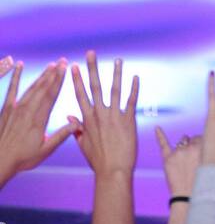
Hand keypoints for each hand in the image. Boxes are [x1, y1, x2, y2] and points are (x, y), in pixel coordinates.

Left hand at [0, 60, 72, 184]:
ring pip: (31, 88)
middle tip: (63, 61)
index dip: (59, 80)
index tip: (66, 68)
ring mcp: (16, 108)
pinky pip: (12, 89)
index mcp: (38, 120)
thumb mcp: (45, 150)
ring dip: (42, 75)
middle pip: (43, 88)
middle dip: (54, 74)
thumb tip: (76, 124)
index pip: (51, 95)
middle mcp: (27, 111)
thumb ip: (60, 136)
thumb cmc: (22, 158)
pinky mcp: (6, 109)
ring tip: (51, 65)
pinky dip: (15, 76)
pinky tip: (19, 65)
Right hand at [68, 51, 138, 179]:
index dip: (77, 79)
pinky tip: (135, 77)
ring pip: (114, 90)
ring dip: (116, 73)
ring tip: (117, 59)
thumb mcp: (83, 143)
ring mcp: (114, 116)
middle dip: (92, 68)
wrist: (113, 170)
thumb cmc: (98, 160)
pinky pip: (132, 101)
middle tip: (90, 53)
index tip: (73, 66)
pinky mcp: (128, 120)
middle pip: (95, 87)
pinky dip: (134, 89)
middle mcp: (99, 114)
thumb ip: (76, 129)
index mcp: (87, 119)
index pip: (80, 95)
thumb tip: (69, 117)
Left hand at [155, 129, 203, 197]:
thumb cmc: (203, 185)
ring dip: (183, 146)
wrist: (189, 200)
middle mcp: (189, 147)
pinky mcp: (167, 160)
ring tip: (185, 159)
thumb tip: (207, 146)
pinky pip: (163, 144)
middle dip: (193, 146)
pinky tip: (156, 128)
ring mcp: (177, 153)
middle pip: (192, 139)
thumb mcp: (211, 166)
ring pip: (181, 143)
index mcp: (203, 148)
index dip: (202, 145)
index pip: (202, 138)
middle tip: (195, 159)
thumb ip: (209, 154)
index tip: (203, 151)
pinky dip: (160, 135)